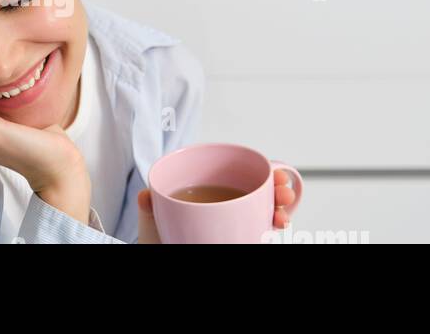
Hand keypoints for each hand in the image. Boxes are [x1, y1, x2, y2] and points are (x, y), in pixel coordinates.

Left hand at [135, 169, 298, 243]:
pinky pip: (257, 235)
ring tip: (281, 217)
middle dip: (277, 192)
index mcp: (208, 192)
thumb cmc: (160, 234)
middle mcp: (225, 208)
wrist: (161, 254)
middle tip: (284, 193)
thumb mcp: (154, 217)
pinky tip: (274, 230)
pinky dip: (269, 232)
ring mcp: (232, 226)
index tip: (276, 174)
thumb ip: (150, 206)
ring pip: (263, 216)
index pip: (240, 176)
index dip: (262, 174)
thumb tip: (145, 197)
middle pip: (258, 195)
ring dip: (279, 212)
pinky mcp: (237, 239)